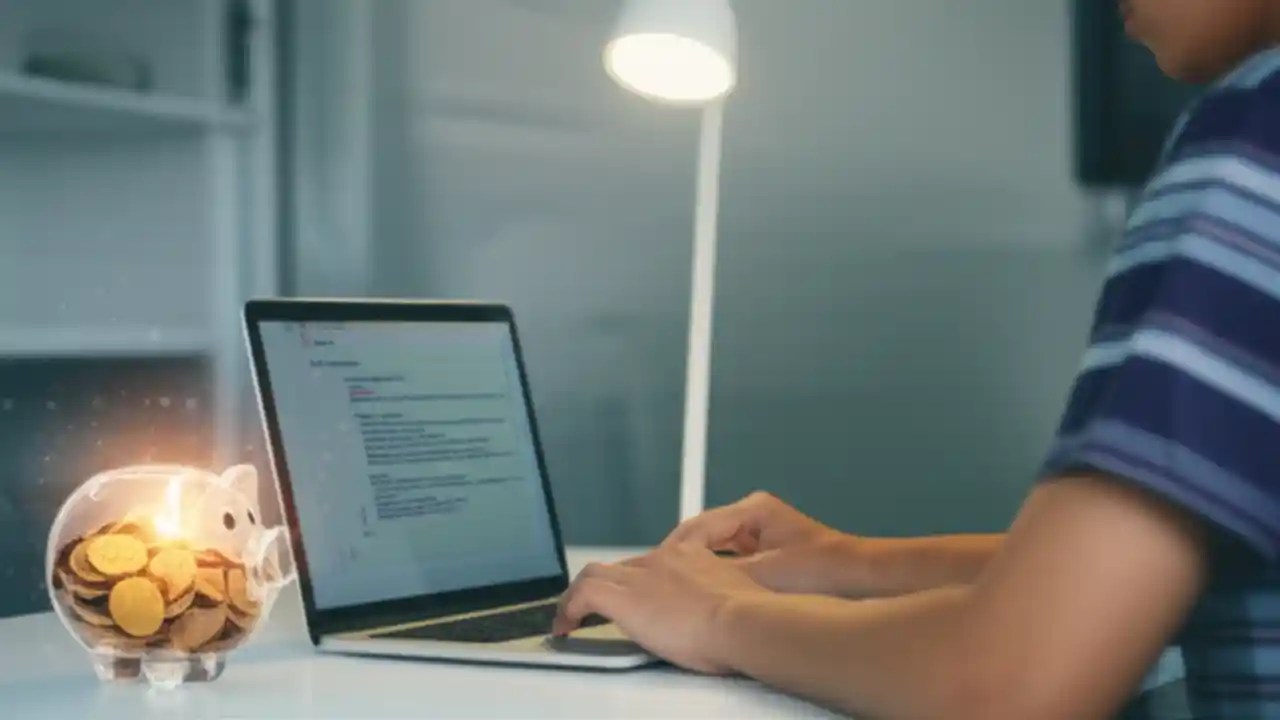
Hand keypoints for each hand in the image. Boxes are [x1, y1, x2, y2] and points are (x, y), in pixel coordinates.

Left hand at [552, 544, 766, 673]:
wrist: (742, 621)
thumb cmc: (749, 617)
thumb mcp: (738, 597)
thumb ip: (722, 598)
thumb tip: (721, 615)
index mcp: (692, 556)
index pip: (656, 560)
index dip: (640, 576)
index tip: (639, 592)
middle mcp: (663, 559)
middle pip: (623, 566)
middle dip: (610, 585)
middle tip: (600, 607)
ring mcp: (642, 576)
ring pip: (596, 573)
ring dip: (581, 594)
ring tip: (572, 615)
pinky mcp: (624, 598)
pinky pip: (584, 595)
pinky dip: (569, 608)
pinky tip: (565, 625)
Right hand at [664, 492, 862, 595]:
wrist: (864, 580)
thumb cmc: (825, 569)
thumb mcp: (763, 575)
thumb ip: (723, 576)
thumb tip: (688, 586)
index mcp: (752, 510)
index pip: (696, 528)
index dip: (673, 553)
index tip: (657, 573)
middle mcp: (757, 516)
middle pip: (704, 538)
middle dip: (684, 563)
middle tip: (665, 586)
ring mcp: (765, 534)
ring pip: (718, 552)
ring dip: (704, 572)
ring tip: (685, 594)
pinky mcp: (773, 554)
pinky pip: (735, 563)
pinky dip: (723, 578)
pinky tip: (716, 598)